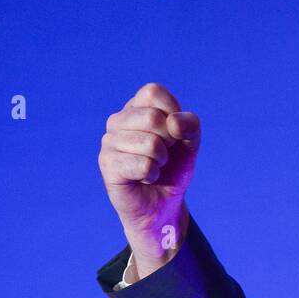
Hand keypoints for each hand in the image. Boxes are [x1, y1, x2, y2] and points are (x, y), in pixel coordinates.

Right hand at [98, 82, 200, 272]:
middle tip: (162, 155)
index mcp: (135, 107)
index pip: (153, 92)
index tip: (173, 133)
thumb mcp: (190, 144)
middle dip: (169, 141)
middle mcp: (118, 121)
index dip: (172, 112)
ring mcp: (109, 142)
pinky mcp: (108, 165)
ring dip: (161, 161)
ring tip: (153, 167)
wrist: (162, 204)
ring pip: (151, 144)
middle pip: (153, 118)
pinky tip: (144, 178)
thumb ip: (190, 125)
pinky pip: (143, 165)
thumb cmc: (173, 169)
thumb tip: (173, 122)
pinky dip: (152, 175)